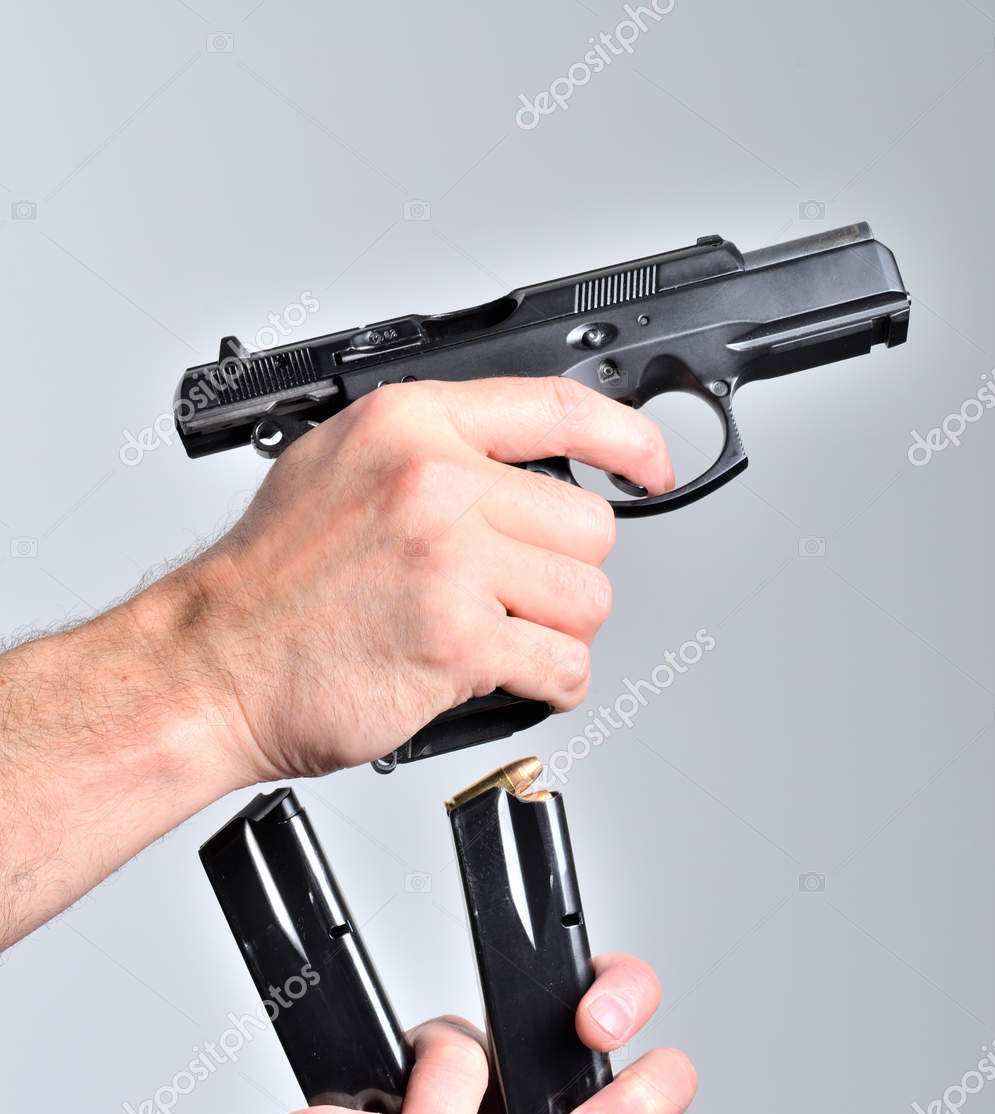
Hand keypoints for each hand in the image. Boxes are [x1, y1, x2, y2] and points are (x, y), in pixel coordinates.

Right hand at [165, 377, 672, 780]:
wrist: (209, 667)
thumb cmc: (267, 587)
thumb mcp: (333, 469)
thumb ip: (425, 454)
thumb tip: (511, 465)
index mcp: (409, 426)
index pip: (558, 410)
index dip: (627, 441)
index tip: (650, 467)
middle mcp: (435, 482)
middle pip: (588, 526)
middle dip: (563, 574)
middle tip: (515, 598)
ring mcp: (450, 560)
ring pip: (587, 599)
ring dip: (558, 634)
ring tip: (502, 641)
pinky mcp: (459, 640)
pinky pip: (562, 666)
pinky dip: (551, 687)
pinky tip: (510, 681)